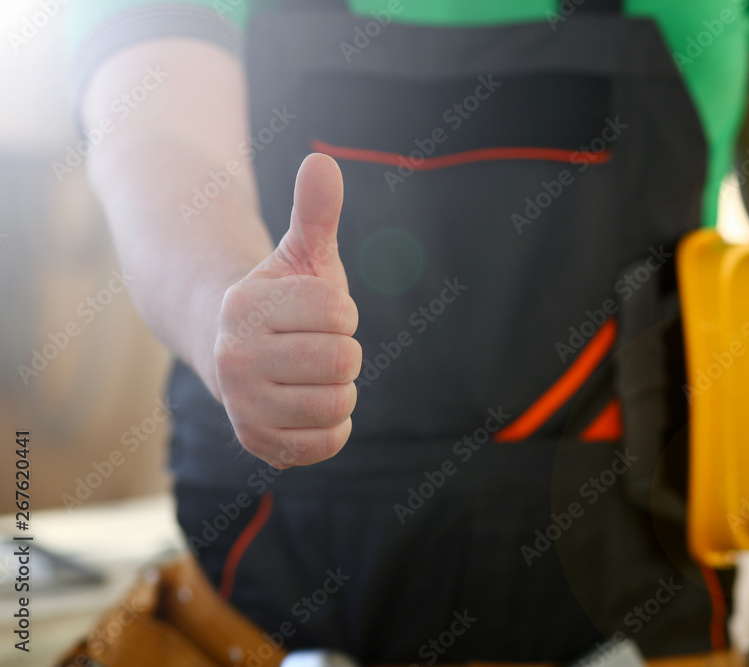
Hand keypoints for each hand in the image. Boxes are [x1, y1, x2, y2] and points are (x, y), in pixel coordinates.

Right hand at [213, 154, 360, 467]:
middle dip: (342, 350)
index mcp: (244, 305)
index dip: (341, 312)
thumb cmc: (283, 301)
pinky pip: (329, 442)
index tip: (315, 313)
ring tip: (309, 375)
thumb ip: (315, 211)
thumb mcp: (301, 254)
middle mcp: (233, 357)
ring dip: (339, 387)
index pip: (339, 313)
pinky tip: (309, 404)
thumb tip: (323, 160)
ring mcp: (242, 404)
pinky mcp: (257, 442)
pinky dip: (334, 425)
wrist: (239, 354)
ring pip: (339, 402)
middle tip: (313, 346)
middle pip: (342, 362)